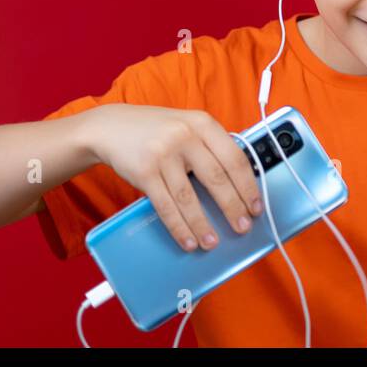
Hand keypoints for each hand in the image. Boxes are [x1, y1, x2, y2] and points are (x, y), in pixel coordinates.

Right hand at [85, 105, 263, 252]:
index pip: (234, 158)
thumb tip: (238, 184)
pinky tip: (189, 240)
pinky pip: (166, 206)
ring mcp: (163, 154)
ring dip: (204, 225)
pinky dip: (179, 227)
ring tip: (213, 242)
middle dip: (233, 208)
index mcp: (203, 123)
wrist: (110, 126)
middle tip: (242, 227)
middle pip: (217, 179)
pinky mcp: (144, 172)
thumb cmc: (155, 130)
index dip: (248, 186)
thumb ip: (209, 146)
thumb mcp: (187, 125)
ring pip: (190, 198)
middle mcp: (185, 136)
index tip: (256, 206)